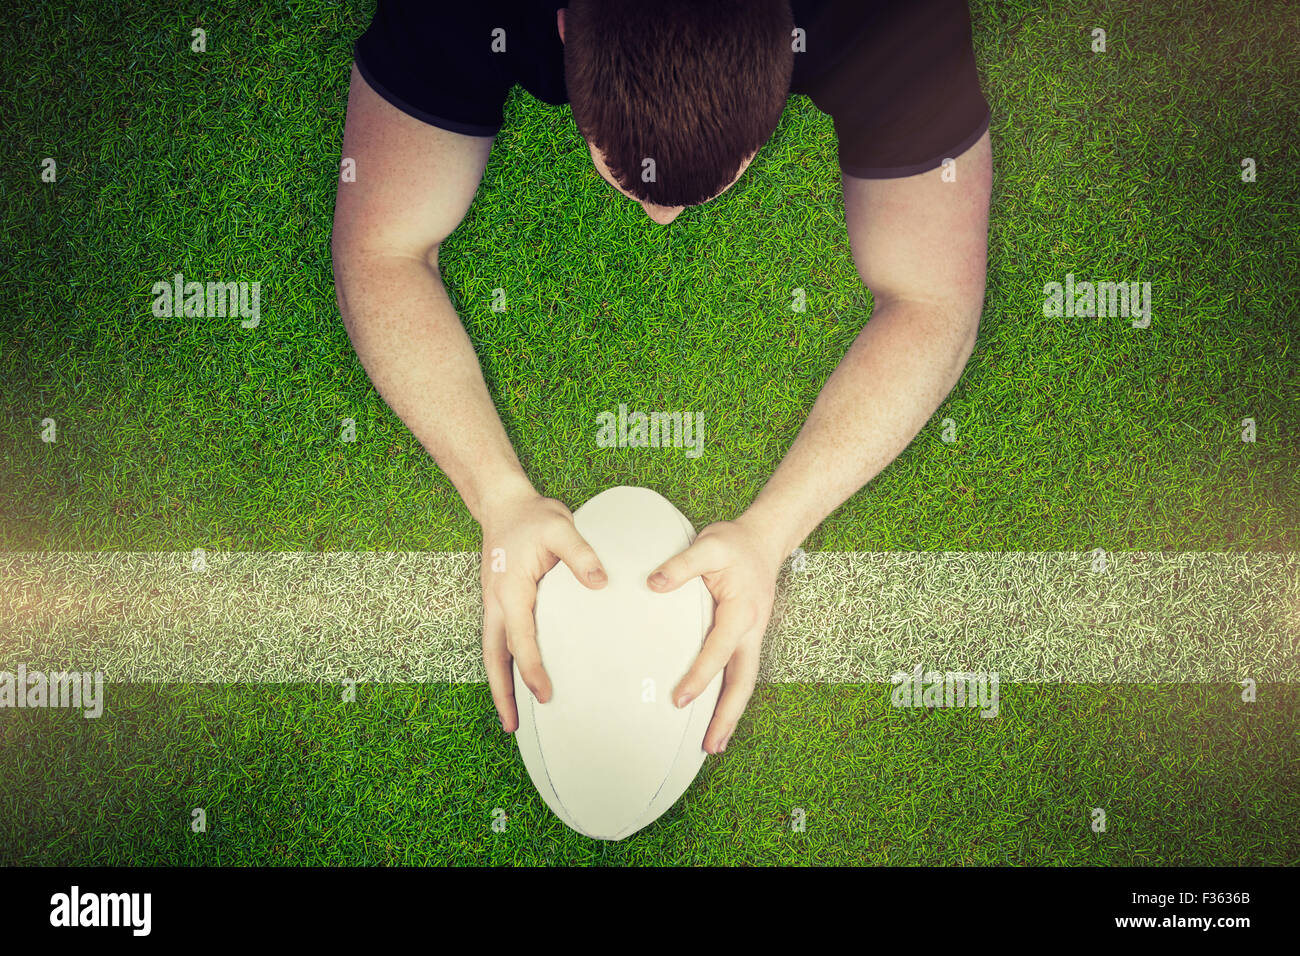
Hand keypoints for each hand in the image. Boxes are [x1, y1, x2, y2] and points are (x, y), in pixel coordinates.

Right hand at [481, 490, 607, 731]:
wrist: (503, 504)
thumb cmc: (532, 517)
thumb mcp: (560, 527)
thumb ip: (581, 554)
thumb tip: (601, 582)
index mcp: (510, 590)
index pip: (520, 639)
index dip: (532, 669)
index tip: (545, 694)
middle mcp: (496, 602)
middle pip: (494, 657)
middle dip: (502, 693)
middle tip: (513, 726)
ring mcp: (494, 604)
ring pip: (493, 652)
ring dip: (500, 684)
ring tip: (511, 718)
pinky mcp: (500, 603)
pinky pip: (500, 641)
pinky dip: (505, 665)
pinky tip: (518, 681)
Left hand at [646, 515, 783, 753]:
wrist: (764, 540)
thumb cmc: (735, 544)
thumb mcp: (709, 545)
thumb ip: (682, 565)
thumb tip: (653, 584)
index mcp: (742, 611)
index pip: (719, 650)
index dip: (701, 676)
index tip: (679, 700)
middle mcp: (752, 630)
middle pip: (744, 682)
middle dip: (728, 716)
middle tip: (710, 746)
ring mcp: (753, 637)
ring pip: (745, 682)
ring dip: (731, 714)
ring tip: (714, 745)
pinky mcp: (747, 638)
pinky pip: (740, 673)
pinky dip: (731, 698)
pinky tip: (717, 715)